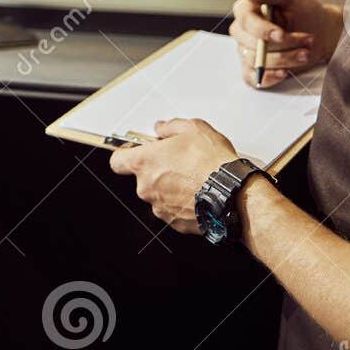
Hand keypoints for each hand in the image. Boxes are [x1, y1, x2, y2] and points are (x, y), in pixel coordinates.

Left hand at [108, 117, 239, 234]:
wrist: (232, 195)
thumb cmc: (212, 163)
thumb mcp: (193, 128)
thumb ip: (170, 127)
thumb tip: (162, 128)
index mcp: (144, 163)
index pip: (117, 161)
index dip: (126, 153)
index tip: (135, 149)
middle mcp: (147, 187)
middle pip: (142, 177)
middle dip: (157, 169)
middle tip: (178, 160)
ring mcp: (160, 207)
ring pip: (158, 194)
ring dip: (170, 186)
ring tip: (193, 177)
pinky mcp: (174, 222)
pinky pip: (172, 209)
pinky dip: (182, 202)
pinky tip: (198, 192)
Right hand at [228, 0, 341, 87]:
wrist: (320, 32)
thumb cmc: (305, 10)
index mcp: (247, 9)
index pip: (245, 21)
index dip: (262, 30)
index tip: (281, 35)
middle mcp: (243, 31)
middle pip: (251, 44)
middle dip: (282, 46)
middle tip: (307, 41)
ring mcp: (246, 50)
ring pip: (257, 61)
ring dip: (284, 60)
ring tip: (305, 54)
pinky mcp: (254, 68)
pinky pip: (251, 78)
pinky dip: (268, 77)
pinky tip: (284, 73)